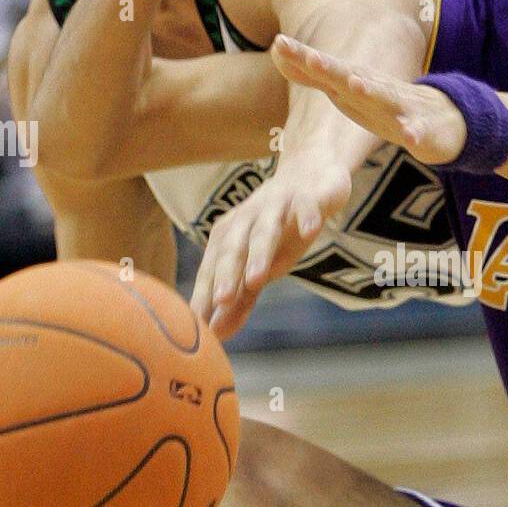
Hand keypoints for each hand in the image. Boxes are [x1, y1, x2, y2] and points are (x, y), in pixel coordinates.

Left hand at [190, 152, 353, 339]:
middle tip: (220, 302)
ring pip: (266, 230)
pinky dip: (308, 217)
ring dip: (260, 253)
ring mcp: (278, 206)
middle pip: (234, 248)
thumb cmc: (279, 228)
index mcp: (231, 237)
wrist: (309, 172)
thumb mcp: (260, 265)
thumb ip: (240, 299)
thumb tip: (216, 334)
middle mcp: (248, 220)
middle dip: (226, 274)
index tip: (197, 322)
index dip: (205, 293)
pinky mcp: (309, 196)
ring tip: (257, 279)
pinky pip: (307, 206)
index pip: (214, 268)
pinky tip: (311, 231)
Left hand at [269, 34, 466, 166]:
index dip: (302, 58)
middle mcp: (376, 90)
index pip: (325, 69)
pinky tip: (409, 136)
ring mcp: (400, 108)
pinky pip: (418, 132)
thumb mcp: (345, 93)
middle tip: (310, 58)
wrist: (443, 119)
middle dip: (330, 69)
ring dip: (370, 92)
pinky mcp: (423, 130)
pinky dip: (414, 133)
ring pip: (384, 99)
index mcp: (355, 84)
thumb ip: (315, 76)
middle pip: (350, 78)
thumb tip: (279, 55)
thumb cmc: (383, 106)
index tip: (279, 43)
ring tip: (355, 85)